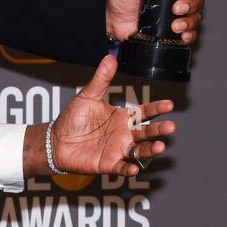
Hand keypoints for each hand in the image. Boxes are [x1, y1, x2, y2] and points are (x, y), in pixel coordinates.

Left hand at [34, 54, 175, 177]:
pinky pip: (122, 167)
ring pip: (139, 151)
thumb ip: (101, 79)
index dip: (157, 109)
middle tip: (170, 127)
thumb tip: (110, 58)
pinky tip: (133, 167)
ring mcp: (118, 150)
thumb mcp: (87, 96)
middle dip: (159, 130)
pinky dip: (128, 168)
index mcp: (122, 118)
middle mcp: (124, 134)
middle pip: (147, 132)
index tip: (169, 105)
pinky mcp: (108, 164)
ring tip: (159, 146)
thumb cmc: (73, 119)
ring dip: (150, 150)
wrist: (55, 140)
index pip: (144, 112)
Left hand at [105, 0, 203, 43]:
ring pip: (195, 18)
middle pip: (198, 1)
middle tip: (177, 8)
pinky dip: (189, 36)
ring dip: (189, 22)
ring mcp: (176, 17)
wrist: (110, 19)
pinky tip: (182, 36)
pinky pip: (189, 35)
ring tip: (175, 25)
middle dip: (191, 6)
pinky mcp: (172, 32)